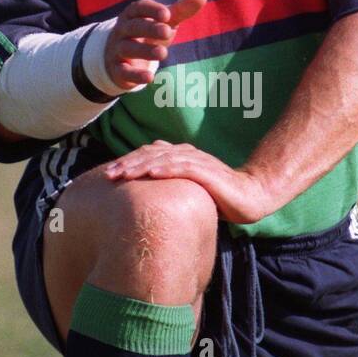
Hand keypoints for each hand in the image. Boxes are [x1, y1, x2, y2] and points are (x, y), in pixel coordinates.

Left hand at [102, 141, 277, 223]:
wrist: (251, 196)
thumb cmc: (218, 197)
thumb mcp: (188, 191)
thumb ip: (169, 189)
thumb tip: (144, 202)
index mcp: (179, 157)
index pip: (147, 155)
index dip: (127, 162)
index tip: (107, 174)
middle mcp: (186, 154)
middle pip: (150, 154)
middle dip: (127, 163)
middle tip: (107, 174)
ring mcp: (197, 161)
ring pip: (162, 159)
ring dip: (140, 166)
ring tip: (122, 174)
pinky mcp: (207, 171)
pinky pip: (183, 167)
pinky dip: (166, 169)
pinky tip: (151, 174)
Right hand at [104, 0, 206, 90]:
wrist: (119, 57)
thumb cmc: (147, 34)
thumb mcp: (163, 22)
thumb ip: (181, 10)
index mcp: (133, 14)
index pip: (139, 8)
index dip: (152, 10)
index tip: (167, 14)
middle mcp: (122, 30)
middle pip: (133, 27)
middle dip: (149, 28)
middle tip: (167, 32)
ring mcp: (117, 50)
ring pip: (127, 48)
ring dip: (145, 50)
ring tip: (163, 53)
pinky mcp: (118, 70)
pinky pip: (123, 71)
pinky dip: (135, 74)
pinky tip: (149, 77)